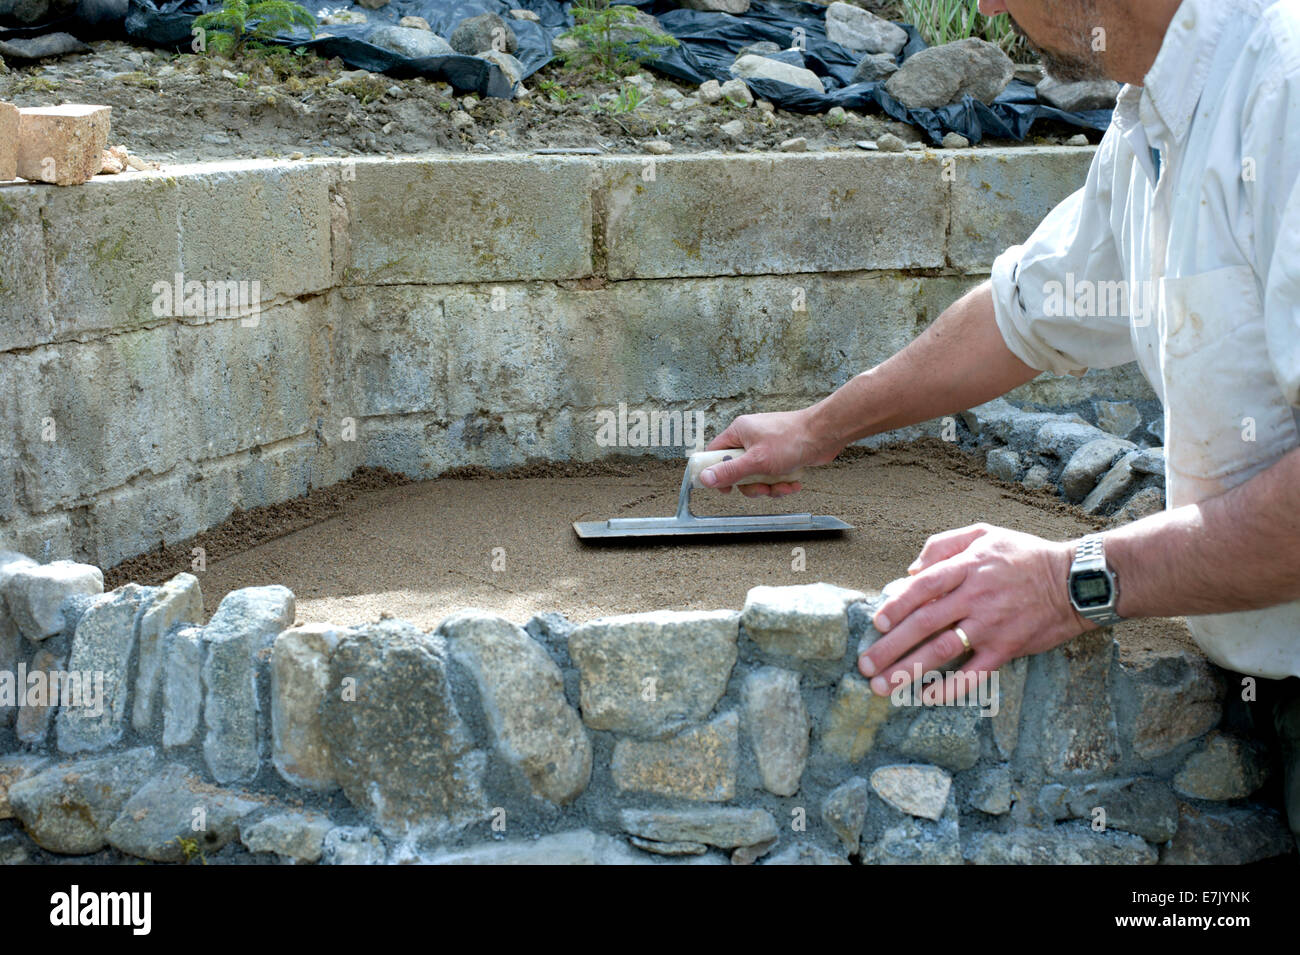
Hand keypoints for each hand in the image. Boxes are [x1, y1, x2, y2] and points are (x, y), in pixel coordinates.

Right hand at [700, 408, 837, 497]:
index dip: (716, 472)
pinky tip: (793, 482)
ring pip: (757, 476)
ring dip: (770, 486)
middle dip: (752, 485)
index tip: (725, 488)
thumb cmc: (792, 439)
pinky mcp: (780, 455)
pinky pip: (772, 475)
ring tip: (783, 485)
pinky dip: (782, 482)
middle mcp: (750, 438)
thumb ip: (730, 471)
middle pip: (738, 470)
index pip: (715, 453)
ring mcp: (766, 447)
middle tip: (762, 487)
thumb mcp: (756, 461)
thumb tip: (705, 478)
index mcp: (739, 432)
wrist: (825, 434)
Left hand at [857, 523, 1095, 697]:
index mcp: (967, 568)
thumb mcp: (984, 533)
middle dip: (890, 647)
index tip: (876, 624)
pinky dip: (951, 688)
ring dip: (909, 670)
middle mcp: (975, 597)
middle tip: (866, 666)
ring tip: (884, 686)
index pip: (922, 588)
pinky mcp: (1007, 648)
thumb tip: (910, 570)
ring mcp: (991, 626)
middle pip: (924, 623)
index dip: (896, 606)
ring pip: (942, 651)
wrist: (1076, 581)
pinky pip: (975, 673)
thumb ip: (943, 545)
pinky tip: (928, 697)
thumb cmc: (1025, 556)